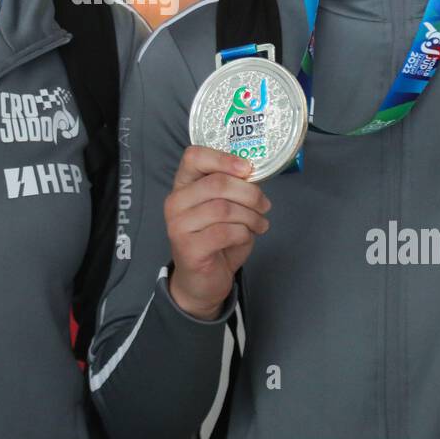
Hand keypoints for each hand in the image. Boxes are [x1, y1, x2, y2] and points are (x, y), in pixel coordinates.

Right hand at [164, 146, 270, 319]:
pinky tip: (248, 237)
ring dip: (250, 216)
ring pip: (224, 208)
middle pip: (217, 183)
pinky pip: (225, 232)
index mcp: (183, 185)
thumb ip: (233, 188)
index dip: (223, 158)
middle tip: (264, 205)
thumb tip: (253, 173)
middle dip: (249, 193)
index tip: (247, 169)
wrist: (203, 281)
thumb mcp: (225, 208)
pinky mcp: (188, 248)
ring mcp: (178, 226)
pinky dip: (244, 233)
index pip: (194, 157)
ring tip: (260, 224)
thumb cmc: (217, 240)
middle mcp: (175, 202)